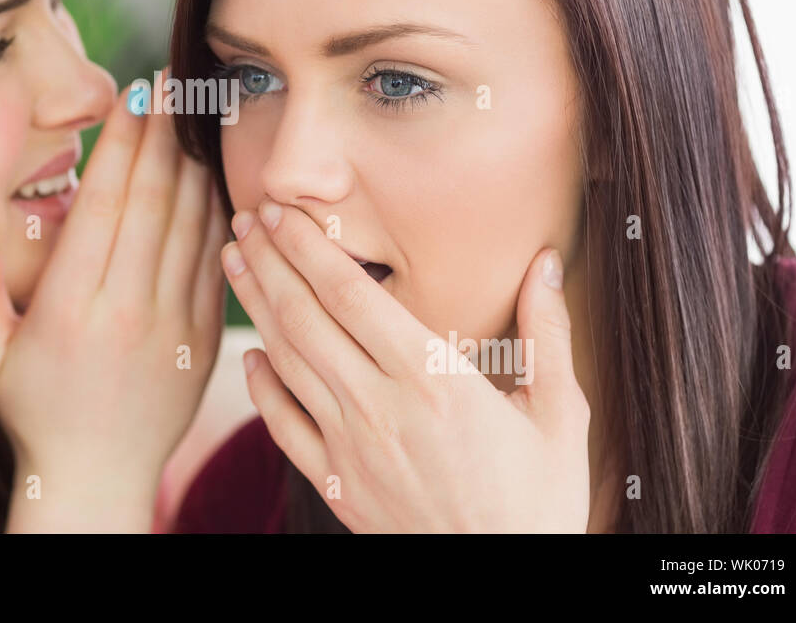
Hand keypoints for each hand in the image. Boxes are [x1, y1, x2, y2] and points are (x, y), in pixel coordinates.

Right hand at [0, 77, 227, 529]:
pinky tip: (215, 177)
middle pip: (154, 202)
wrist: (98, 478)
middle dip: (164, 134)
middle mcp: (126, 309)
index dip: (122, 145)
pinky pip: (214, 261)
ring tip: (197, 113)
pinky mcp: (202, 338)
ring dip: (196, 163)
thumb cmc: (34, 411)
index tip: (133, 98)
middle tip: (173, 82)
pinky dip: (217, 214)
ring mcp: (171, 324)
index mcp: (71, 307)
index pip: (105, 206)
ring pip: (192, 225)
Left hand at [222, 199, 591, 531]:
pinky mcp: (336, 484)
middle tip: (244, 219)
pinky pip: (284, 427)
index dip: (306, 247)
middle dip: (269, 261)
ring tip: (235, 262)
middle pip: (304, 318)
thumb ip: (548, 333)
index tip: (279, 210)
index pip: (349, 294)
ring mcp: (349, 448)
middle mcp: (379, 407)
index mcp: (432, 379)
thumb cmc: (539, 502)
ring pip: (287, 362)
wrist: (504, 586)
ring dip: (257, 307)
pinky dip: (261, 387)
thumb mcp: (560, 415)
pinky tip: (251, 355)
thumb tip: (546, 260)